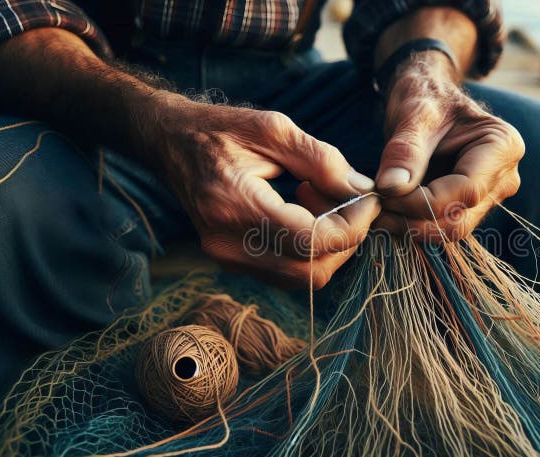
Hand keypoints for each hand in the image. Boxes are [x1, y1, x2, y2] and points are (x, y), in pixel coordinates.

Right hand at [145, 97, 379, 288]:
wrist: (170, 143)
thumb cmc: (220, 129)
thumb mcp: (274, 129)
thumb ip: (321, 160)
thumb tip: (362, 189)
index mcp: (236, 207)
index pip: (311, 241)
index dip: (352, 226)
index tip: (369, 199)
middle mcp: (229, 244)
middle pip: (312, 270)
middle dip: (345, 238)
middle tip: (345, 196)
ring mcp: (228, 259)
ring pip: (303, 277)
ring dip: (329, 244)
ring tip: (318, 196)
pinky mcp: (233, 262)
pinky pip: (288, 271)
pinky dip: (310, 247)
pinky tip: (303, 209)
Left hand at [374, 52, 524, 241]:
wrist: (426, 97)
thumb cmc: (425, 96)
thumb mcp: (414, 113)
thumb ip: (405, 150)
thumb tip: (390, 187)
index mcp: (502, 147)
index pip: (465, 191)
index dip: (422, 201)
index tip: (384, 194)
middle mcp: (503, 177)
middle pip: (460, 218)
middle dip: (413, 219)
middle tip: (373, 206)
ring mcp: (488, 196)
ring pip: (449, 229)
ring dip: (409, 226)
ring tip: (376, 207)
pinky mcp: (468, 207)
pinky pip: (440, 226)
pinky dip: (411, 223)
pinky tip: (387, 209)